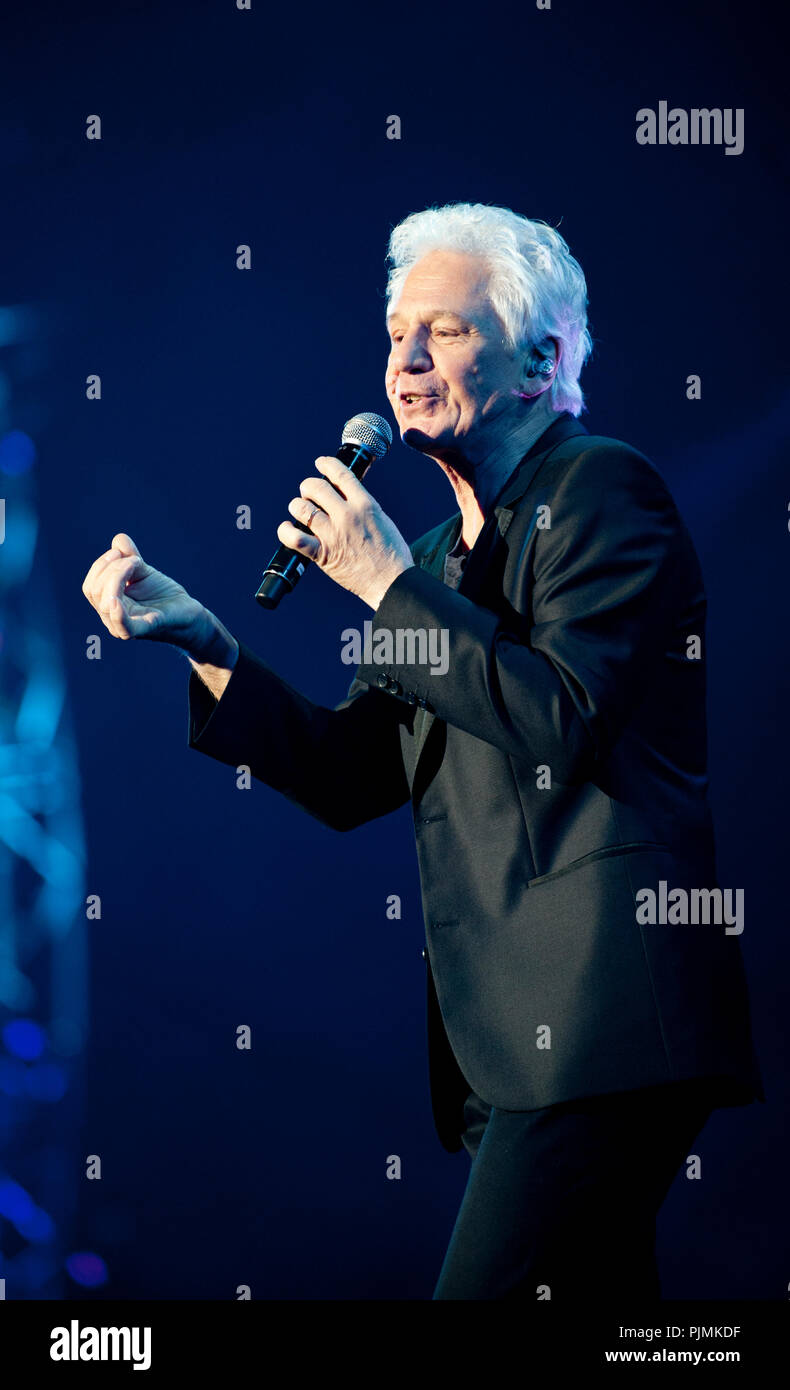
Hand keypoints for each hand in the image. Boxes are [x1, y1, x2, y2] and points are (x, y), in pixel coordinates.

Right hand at [81, 532, 221, 658]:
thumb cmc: (162, 594)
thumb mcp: (143, 571)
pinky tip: (116, 600)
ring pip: (106, 604)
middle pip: (94, 591)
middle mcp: (112, 618)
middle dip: (110, 568)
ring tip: (138, 565)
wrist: (188, 611)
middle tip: (134, 559)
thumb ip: (129, 556)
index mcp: (109, 604)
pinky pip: (124, 626)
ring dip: (118, 576)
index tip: (120, 552)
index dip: (101, 565)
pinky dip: (117, 614)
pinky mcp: (144, 629)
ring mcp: (126, 626)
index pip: (91, 586)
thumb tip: (118, 539)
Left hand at [276, 456, 413, 608]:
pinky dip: (286, 532)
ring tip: (300, 511)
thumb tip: (348, 499)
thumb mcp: (382, 520)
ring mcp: (333, 534)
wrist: (393, 582)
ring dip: (297, 507)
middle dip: (308, 487)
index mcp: (365, 504)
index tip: (320, 463)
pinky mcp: (323, 554)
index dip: (326, 464)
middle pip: (315, 487)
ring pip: (302, 508)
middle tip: (309, 495)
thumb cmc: (392, 556)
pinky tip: (288, 530)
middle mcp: (347, 515)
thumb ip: (363, 507)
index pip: (340, 473)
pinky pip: (294, 539)